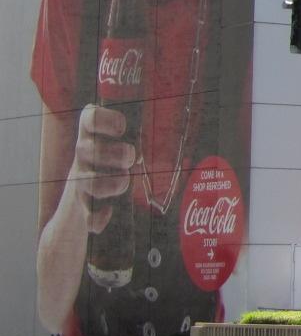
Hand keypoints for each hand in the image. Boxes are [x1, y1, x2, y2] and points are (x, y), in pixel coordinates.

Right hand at [68, 104, 136, 231]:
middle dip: (112, 153)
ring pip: (85, 180)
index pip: (88, 117)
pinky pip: (85, 214)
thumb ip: (143, 134)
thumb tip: (186, 128)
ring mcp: (80, 180)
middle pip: (85, 148)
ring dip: (109, 183)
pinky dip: (96, 217)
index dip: (103, 120)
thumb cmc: (115, 162)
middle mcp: (84, 155)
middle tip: (131, 158)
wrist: (83, 200)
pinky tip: (109, 213)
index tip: (122, 129)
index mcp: (94, 135)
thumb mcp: (124, 144)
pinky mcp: (81, 206)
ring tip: (125, 182)